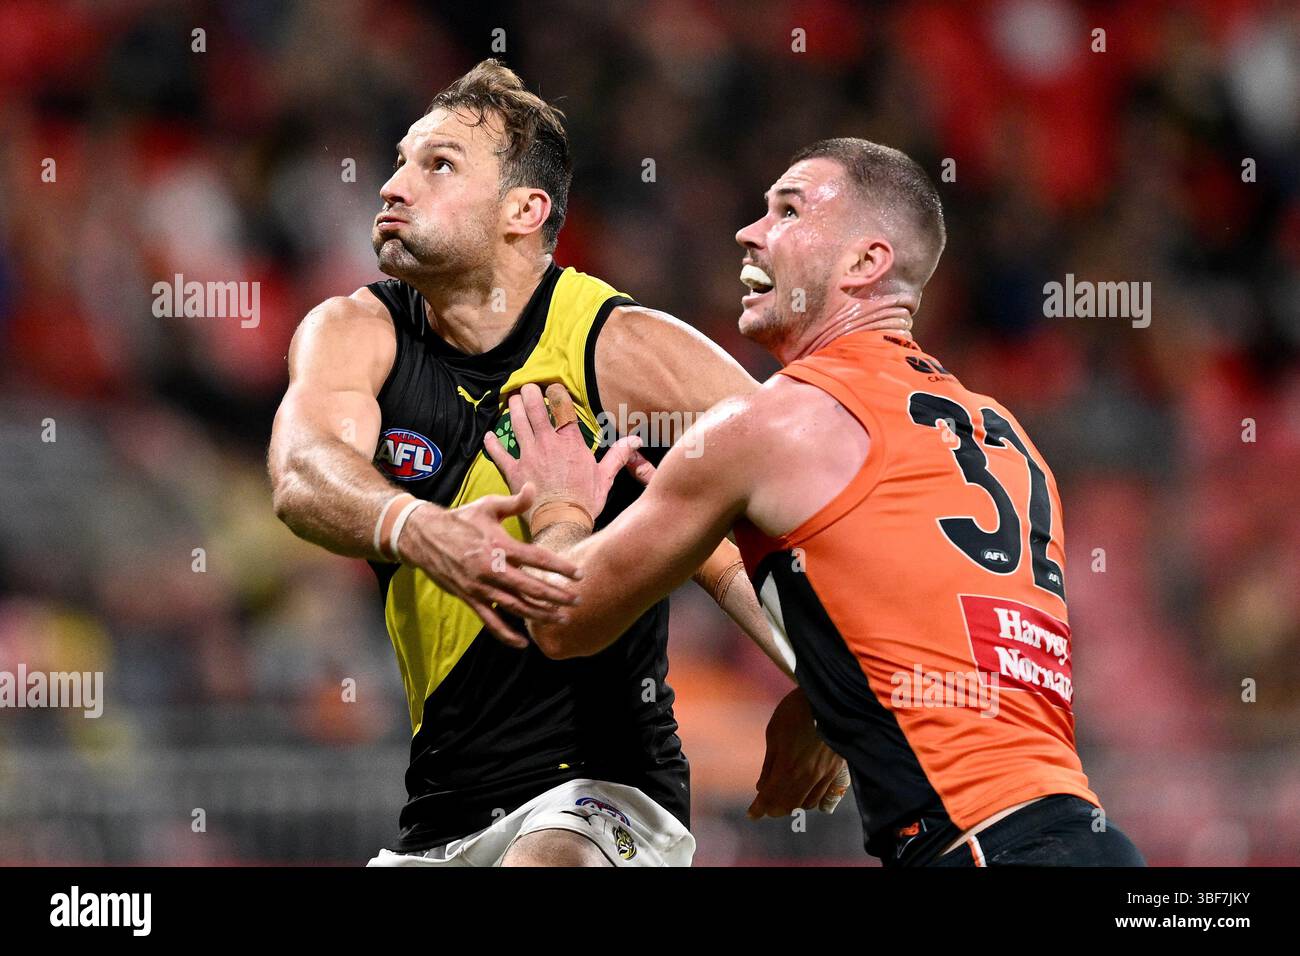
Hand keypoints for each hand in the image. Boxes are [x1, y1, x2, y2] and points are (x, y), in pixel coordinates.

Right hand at [395, 484, 582, 648]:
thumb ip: (514, 502)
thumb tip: (533, 488)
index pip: (537, 558)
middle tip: (577, 601)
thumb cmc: (460, 519)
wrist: (423, 537)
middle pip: (531, 587)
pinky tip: (523, 642)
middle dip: (557, 595)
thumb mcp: (487, 505)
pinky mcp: (469, 598)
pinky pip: (490, 621)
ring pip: (515, 606)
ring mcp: (480, 586)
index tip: (579, 574)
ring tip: (561, 619)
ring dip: (539, 614)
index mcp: (499, 545)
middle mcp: (491, 568)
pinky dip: (506, 634)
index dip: (560, 567)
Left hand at [484, 382, 644, 526]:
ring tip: (511, 399)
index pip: (562, 407)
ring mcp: (528, 455)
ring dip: (512, 408)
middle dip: (529, 394)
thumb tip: (635, 440)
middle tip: (526, 387)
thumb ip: (618, 455)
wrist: (562, 522)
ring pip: (516, 423)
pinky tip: (489, 436)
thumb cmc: (584, 501)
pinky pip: (498, 453)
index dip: (556, 394)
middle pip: (534, 409)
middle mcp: (547, 442)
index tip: (553, 388)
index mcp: (570, 441)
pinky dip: (492, 443)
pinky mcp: (513, 471)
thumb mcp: (605, 476)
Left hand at [748, 686, 850, 818]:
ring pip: (807, 804)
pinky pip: (823, 796)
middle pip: (788, 805)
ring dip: (792, 806)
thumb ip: (769, 765)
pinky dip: (810, 800)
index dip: (759, 809)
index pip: (770, 798)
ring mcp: (825, 775)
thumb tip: (761, 787)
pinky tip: (804, 796)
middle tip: (764, 807)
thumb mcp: (774, 733)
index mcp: (788, 766)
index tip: (751, 814)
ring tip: (782, 800)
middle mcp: (808, 776)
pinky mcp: (837, 770)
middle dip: (774, 809)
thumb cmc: (796, 711)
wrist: (830, 698)